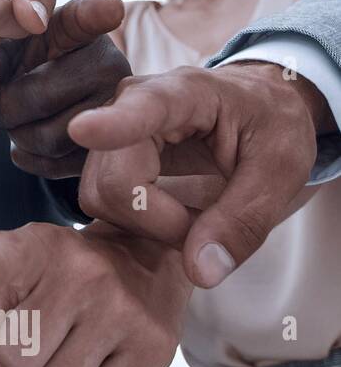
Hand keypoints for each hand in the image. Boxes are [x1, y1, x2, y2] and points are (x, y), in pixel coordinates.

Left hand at [0, 0, 129, 177]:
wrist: (44, 96)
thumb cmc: (17, 64)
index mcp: (76, 27)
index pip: (90, 16)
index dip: (100, 12)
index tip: (109, 8)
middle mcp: (109, 62)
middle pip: (39, 98)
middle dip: (4, 110)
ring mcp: (117, 107)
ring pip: (48, 139)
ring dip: (16, 135)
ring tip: (18, 118)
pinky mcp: (113, 149)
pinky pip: (55, 165)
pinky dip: (28, 156)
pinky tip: (28, 136)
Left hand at [0, 221, 190, 366]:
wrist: (143, 261)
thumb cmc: (58, 281)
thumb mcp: (12, 283)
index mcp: (37, 247)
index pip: (2, 257)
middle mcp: (82, 272)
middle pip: (16, 359)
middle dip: (22, 357)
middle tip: (49, 328)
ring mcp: (123, 309)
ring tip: (76, 340)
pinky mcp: (155, 348)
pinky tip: (103, 354)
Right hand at [69, 62, 327, 286]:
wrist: (256, 106)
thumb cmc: (271, 125)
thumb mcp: (282, 169)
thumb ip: (244, 220)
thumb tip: (200, 272)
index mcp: (186, 94)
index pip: (142, 108)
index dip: (110, 124)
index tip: (83, 130)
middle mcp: (131, 103)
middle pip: (115, 183)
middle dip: (161, 222)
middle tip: (209, 223)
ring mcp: (111, 128)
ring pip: (102, 198)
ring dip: (148, 224)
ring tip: (193, 215)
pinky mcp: (103, 153)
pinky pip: (101, 201)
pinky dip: (137, 221)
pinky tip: (171, 212)